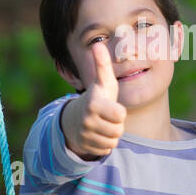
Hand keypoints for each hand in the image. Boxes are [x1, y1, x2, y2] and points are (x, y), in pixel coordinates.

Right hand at [60, 40, 126, 158]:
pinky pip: (106, 150)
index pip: (119, 115)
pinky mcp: (86, 148)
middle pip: (118, 130)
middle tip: (108, 116)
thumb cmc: (97, 97)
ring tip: (104, 124)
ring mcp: (85, 136)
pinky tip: (99, 134)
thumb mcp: (102, 82)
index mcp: (92, 104)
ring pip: (112, 141)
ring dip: (111, 134)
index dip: (119, 112)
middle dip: (116, 124)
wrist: (76, 118)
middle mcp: (86, 121)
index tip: (111, 106)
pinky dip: (105, 143)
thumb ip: (102, 64)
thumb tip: (97, 44)